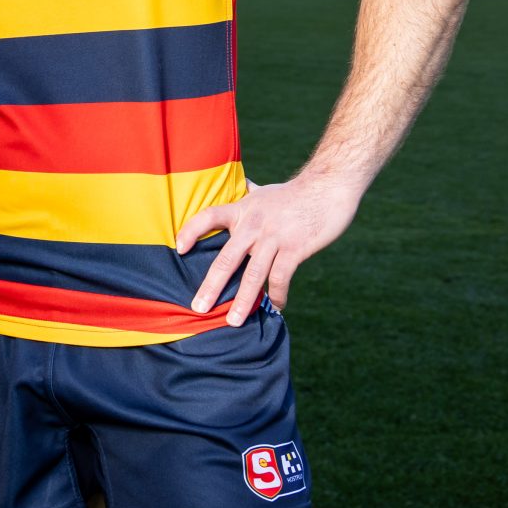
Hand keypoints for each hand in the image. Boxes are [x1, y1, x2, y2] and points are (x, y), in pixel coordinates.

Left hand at [174, 172, 364, 325]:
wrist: (329, 186)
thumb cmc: (296, 193)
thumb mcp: (266, 192)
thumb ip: (250, 194)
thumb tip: (243, 186)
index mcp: (242, 209)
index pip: (209, 216)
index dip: (191, 231)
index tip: (179, 248)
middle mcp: (254, 224)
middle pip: (227, 258)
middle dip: (212, 286)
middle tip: (199, 308)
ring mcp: (274, 237)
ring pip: (253, 274)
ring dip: (244, 301)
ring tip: (234, 321)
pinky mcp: (295, 248)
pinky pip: (281, 277)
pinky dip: (277, 295)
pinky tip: (276, 307)